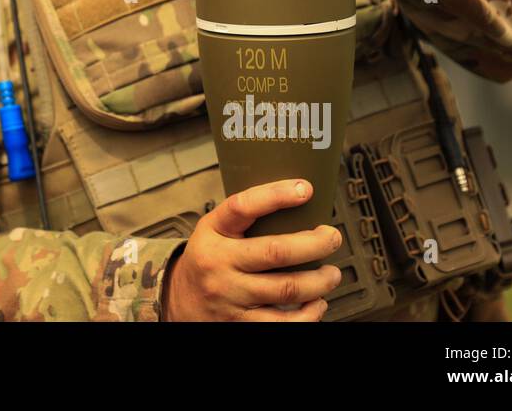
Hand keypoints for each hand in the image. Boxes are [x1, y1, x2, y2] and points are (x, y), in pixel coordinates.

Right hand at [162, 178, 344, 320]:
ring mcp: (231, 296)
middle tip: (332, 237)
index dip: (276, 195)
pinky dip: (310, 314)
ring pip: (287, 289)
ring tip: (331, 273)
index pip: (243, 206)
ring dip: (320, 281)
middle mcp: (221, 263)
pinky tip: (317, 303)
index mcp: (214, 232)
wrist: (180, 300)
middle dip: (315, 244)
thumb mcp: (214, 228)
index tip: (304, 189)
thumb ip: (246, 216)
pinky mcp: (242, 323)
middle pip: (276, 252)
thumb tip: (296, 199)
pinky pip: (283, 323)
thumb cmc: (207, 258)